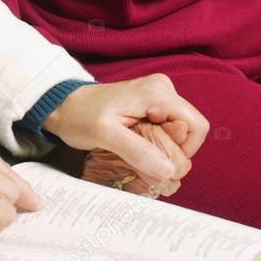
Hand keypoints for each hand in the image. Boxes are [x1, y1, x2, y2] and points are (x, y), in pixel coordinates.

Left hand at [43, 75, 208, 185]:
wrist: (65, 105)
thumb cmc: (82, 116)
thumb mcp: (106, 135)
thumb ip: (139, 151)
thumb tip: (170, 170)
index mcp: (158, 93)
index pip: (196, 126)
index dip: (184, 151)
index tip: (157, 162)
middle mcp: (164, 89)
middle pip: (189, 131)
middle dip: (172, 152)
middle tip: (143, 161)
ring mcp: (159, 96)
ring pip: (180, 133)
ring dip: (163, 150)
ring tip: (136, 153)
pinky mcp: (153, 105)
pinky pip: (168, 130)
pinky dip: (158, 144)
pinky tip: (137, 147)